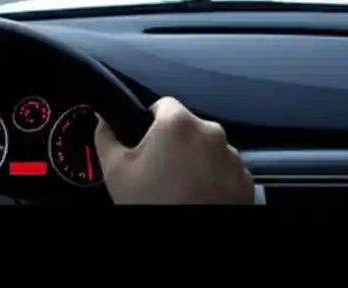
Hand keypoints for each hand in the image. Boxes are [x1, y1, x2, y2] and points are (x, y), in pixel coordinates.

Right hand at [94, 97, 254, 203]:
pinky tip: (198, 195)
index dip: (149, 124)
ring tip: (180, 189)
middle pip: (186, 127)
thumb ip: (106, 137)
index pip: (162, 105)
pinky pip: (225, 169)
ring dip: (195, 161)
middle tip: (159, 173)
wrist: (190, 242)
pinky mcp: (245, 178)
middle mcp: (211, 133)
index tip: (146, 145)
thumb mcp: (116, 173)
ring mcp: (232, 156)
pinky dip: (214, 178)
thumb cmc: (155, 205)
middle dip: (174, 145)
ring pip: (207, 149)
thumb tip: (102, 122)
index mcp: (178, 123)